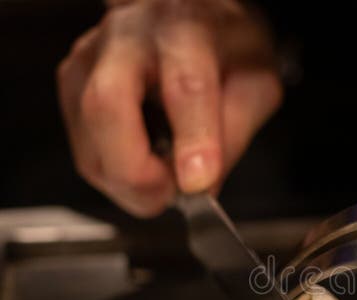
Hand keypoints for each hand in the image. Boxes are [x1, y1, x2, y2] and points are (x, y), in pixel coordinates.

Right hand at [57, 0, 281, 216]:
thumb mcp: (256, 86)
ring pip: (87, 132)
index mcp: (188, 30)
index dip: (193, 140)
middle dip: (135, 171)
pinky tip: (142, 167)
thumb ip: (234, 135)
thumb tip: (203, 186)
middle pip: (108, 105)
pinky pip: (81, 143)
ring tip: (161, 185)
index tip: (198, 183)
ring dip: (123, 180)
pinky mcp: (74, 80)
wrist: (192, 16)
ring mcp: (93, 56)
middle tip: (167, 198)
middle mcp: (131, 36)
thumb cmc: (228, 49)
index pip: (186, 86)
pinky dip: (112, 171)